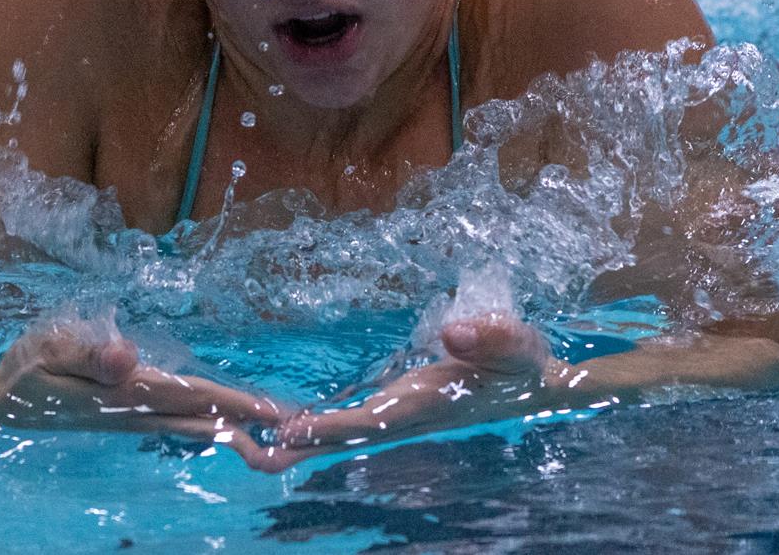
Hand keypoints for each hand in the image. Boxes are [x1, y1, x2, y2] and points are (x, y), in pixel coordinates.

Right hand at [0, 321, 284, 453]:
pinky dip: (200, 420)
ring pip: (188, 423)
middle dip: (242, 417)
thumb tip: (128, 355)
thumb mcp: (53, 351)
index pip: (190, 397)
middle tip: (286, 422)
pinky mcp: (121, 414)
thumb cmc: (28, 368)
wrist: (0, 399)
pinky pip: (172, 421)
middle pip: (198, 416)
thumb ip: (91, 355)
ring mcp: (128, 417)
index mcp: (124, 394)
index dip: (232, 403)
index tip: (271, 411)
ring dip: (225, 422)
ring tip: (261, 425)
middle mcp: (133, 411)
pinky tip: (213, 421)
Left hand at [250, 312, 579, 471]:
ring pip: (342, 433)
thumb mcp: (517, 343)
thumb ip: (491, 336)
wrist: (533, 385)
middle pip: (344, 436)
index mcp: (427, 405)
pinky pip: (349, 420)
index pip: (371, 420)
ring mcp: (399, 414)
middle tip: (245, 447)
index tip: (290, 429)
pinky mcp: (396, 406)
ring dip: (298, 439)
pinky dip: (315, 424)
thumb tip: (453, 332)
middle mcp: (406, 417)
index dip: (329, 426)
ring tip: (249, 441)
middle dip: (297, 445)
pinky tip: (288, 423)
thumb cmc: (524, 363)